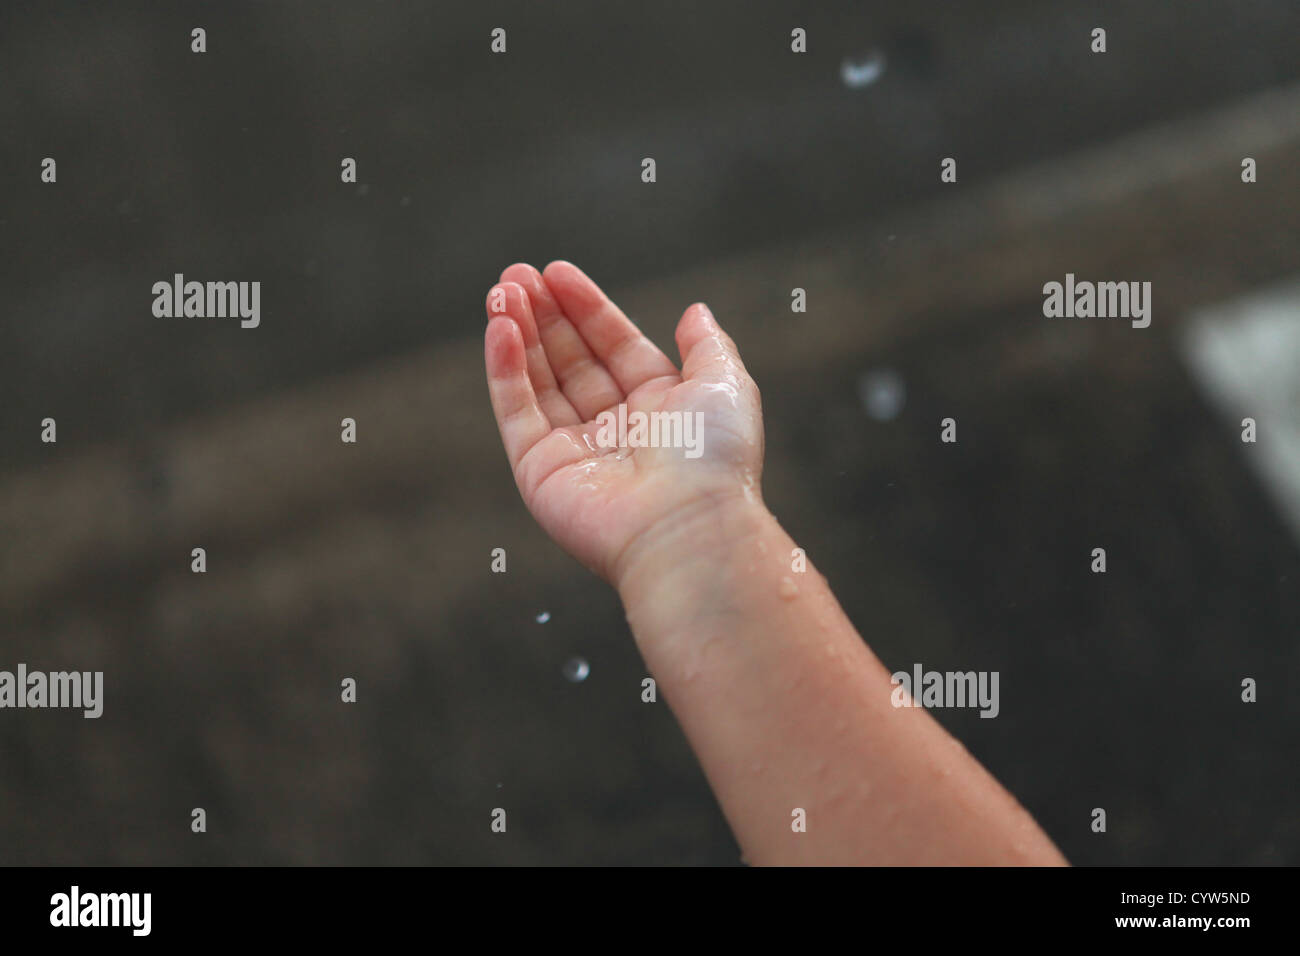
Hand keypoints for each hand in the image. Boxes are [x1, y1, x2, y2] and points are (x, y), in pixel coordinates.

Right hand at [483, 261, 764, 583]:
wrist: (688, 528)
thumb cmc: (714, 460)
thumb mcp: (725, 384)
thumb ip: (707, 345)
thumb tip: (695, 310)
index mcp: (661, 408)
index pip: (615, 346)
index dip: (587, 308)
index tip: (557, 271)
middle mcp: (617, 430)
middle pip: (572, 360)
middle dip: (545, 315)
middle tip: (517, 274)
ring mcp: (576, 452)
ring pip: (539, 381)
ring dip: (518, 334)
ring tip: (501, 290)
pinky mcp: (540, 472)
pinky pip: (517, 411)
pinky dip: (505, 370)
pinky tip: (500, 328)